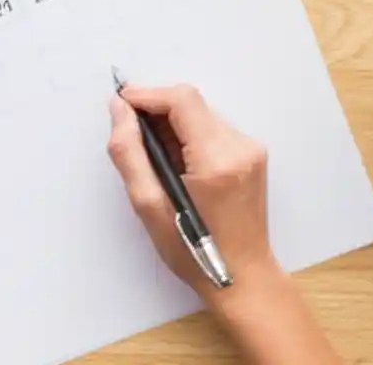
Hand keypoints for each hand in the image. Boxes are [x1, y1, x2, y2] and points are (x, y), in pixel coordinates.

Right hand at [106, 85, 277, 299]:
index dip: (148, 95)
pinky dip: (191, 137)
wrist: (242, 276)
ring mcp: (251, 149)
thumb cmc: (193, 251)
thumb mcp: (149, 206)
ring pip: (202, 116)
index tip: (122, 103)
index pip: (183, 101)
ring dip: (174, 126)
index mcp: (217, 159)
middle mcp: (240, 147)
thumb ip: (129, 153)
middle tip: (133, 137)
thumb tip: (119, 110)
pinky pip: (214, 130)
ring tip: (157, 159)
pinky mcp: (253, 155)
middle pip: (192, 105)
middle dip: (158, 112)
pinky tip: (179, 165)